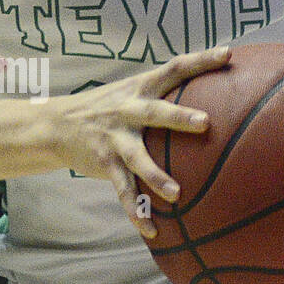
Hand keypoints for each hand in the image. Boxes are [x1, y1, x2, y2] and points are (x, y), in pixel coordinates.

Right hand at [55, 46, 231, 238]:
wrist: (55, 124)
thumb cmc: (105, 108)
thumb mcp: (129, 93)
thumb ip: (161, 97)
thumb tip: (208, 103)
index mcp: (139, 88)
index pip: (174, 68)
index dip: (201, 61)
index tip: (228, 54)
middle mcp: (127, 110)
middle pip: (156, 112)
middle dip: (179, 117)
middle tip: (205, 123)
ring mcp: (114, 137)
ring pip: (137, 158)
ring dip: (156, 176)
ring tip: (176, 194)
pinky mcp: (104, 162)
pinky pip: (123, 189)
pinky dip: (136, 211)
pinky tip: (151, 229)